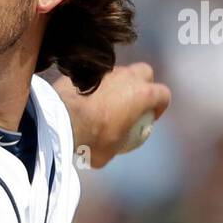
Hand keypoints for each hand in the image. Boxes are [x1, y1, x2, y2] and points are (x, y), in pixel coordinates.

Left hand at [54, 63, 171, 168]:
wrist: (59, 121)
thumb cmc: (89, 139)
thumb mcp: (107, 153)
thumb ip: (115, 145)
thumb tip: (109, 149)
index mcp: (142, 95)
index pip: (163, 94)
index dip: (159, 106)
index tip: (149, 117)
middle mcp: (127, 76)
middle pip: (145, 72)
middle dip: (143, 84)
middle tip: (132, 101)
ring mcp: (105, 70)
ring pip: (117, 72)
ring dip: (115, 84)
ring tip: (103, 101)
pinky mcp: (83, 69)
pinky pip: (93, 75)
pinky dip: (93, 85)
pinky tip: (83, 98)